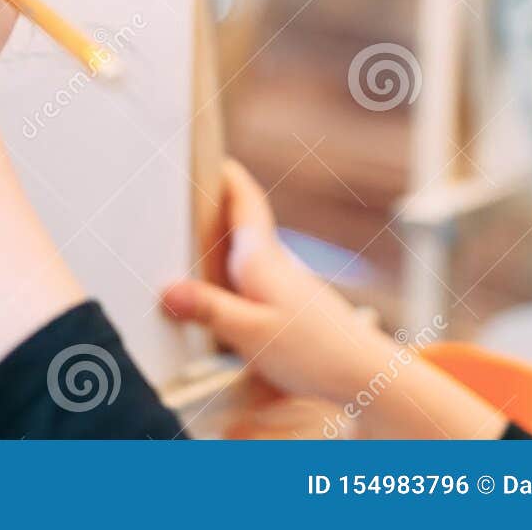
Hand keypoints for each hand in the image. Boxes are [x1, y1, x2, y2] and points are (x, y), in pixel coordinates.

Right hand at [160, 161, 395, 403]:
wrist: (365, 375)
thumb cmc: (315, 352)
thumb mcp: (250, 333)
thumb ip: (208, 309)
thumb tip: (166, 289)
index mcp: (262, 258)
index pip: (246, 201)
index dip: (227, 176)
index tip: (207, 156)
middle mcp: (275, 264)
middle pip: (243, 223)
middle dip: (216, 207)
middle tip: (187, 197)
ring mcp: (286, 285)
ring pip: (249, 253)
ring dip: (224, 243)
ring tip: (193, 247)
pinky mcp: (291, 306)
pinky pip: (254, 279)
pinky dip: (234, 275)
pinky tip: (223, 297)